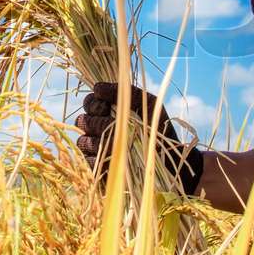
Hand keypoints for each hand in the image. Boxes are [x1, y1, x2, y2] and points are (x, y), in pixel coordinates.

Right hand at [72, 81, 203, 192]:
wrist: (171, 158)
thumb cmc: (159, 128)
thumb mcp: (148, 103)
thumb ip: (126, 91)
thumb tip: (97, 87)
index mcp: (108, 111)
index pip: (88, 102)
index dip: (93, 103)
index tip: (106, 106)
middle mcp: (98, 128)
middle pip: (82, 120)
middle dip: (96, 121)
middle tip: (111, 124)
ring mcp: (96, 149)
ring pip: (82, 140)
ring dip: (97, 140)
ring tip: (115, 142)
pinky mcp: (98, 168)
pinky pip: (87, 161)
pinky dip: (97, 158)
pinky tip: (111, 157)